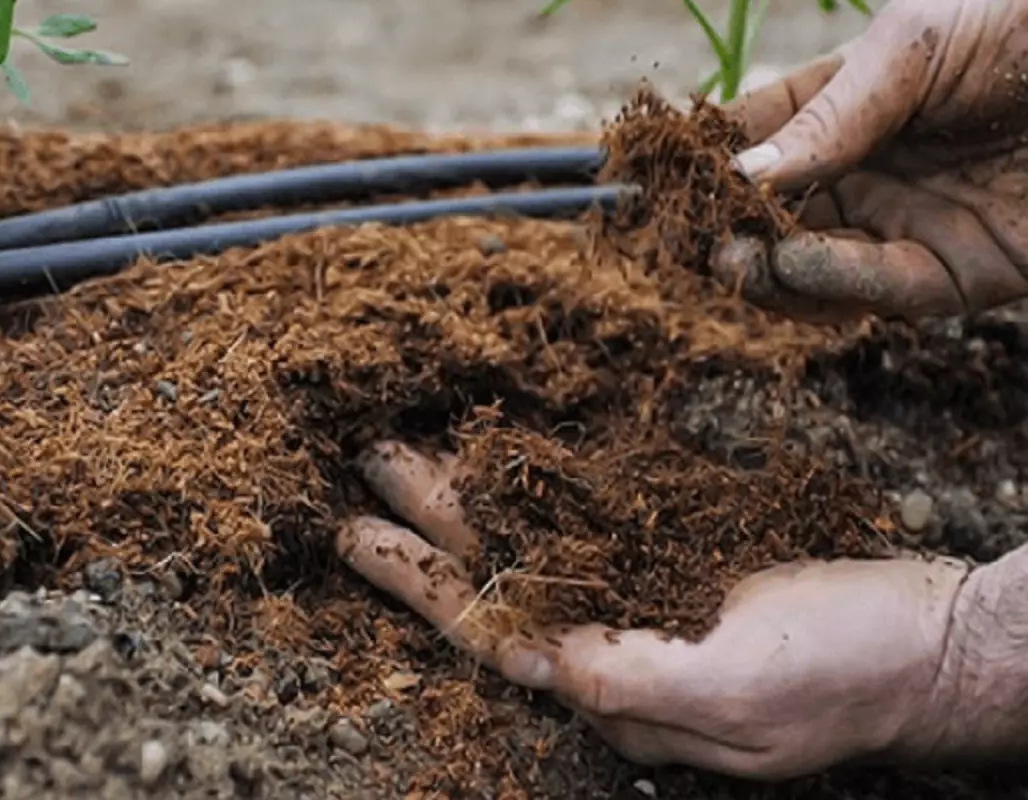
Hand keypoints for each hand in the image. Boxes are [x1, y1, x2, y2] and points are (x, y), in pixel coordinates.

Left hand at [336, 440, 976, 779]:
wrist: (934, 641)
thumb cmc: (852, 674)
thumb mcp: (741, 691)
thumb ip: (632, 680)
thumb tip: (538, 663)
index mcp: (615, 687)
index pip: (490, 632)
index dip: (420, 584)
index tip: (359, 534)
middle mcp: (615, 641)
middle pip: (501, 576)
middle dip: (430, 523)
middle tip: (373, 459)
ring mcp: (645, 597)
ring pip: (538, 539)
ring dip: (477, 495)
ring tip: (420, 447)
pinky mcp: (681, 555)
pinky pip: (594, 516)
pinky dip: (545, 484)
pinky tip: (514, 455)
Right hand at [712, 0, 1027, 321]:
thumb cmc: (1024, 26)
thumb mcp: (916, 48)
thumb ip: (830, 115)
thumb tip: (741, 172)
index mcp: (852, 104)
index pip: (759, 137)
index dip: (705, 158)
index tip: (651, 177)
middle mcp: (870, 172)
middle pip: (775, 213)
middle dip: (724, 226)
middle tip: (682, 235)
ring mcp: (907, 226)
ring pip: (812, 265)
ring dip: (764, 265)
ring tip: (726, 255)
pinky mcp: (955, 275)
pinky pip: (878, 288)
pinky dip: (828, 281)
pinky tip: (786, 263)